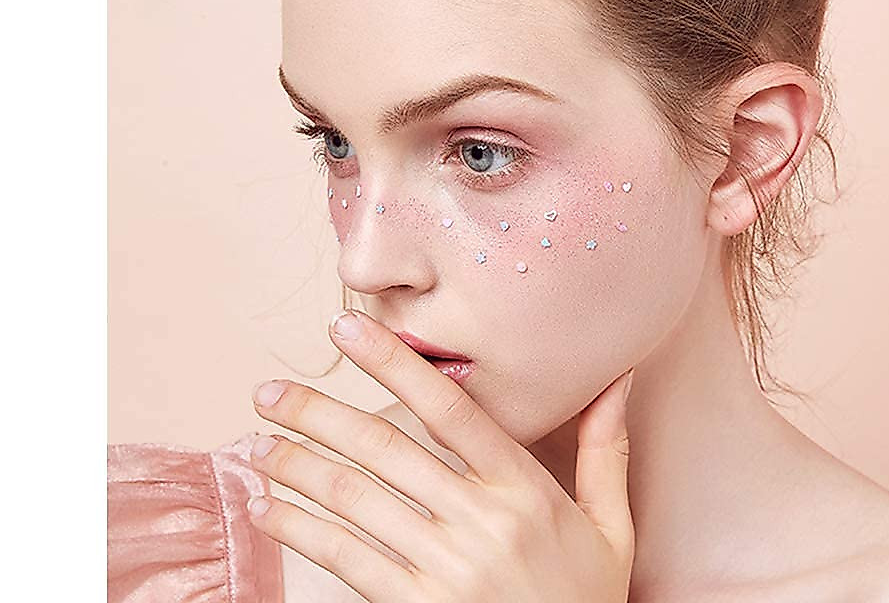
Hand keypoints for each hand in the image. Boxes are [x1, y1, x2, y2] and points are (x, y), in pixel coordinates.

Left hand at [247, 308, 635, 601]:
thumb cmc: (585, 601)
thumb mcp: (611, 527)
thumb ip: (605, 449)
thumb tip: (617, 377)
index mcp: (524, 489)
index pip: (449, 409)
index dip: (394, 363)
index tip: (348, 328)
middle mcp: (480, 523)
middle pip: (386, 449)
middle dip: (319, 413)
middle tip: (269, 390)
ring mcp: (445, 571)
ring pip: (356, 502)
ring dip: (297, 468)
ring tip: (257, 443)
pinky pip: (347, 563)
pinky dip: (302, 532)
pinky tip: (269, 512)